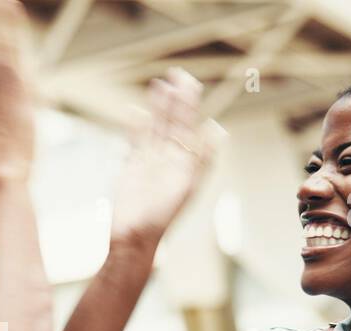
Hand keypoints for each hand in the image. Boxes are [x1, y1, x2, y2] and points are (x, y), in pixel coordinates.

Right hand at [109, 67, 215, 251]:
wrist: (134, 235)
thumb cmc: (162, 216)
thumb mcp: (187, 184)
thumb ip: (200, 156)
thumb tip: (217, 129)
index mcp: (188, 160)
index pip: (191, 123)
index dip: (191, 104)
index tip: (190, 84)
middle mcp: (171, 157)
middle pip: (175, 120)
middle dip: (176, 98)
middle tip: (177, 74)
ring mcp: (151, 160)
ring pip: (156, 126)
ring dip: (158, 106)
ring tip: (159, 84)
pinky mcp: (133, 165)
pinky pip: (136, 140)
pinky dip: (135, 126)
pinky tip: (136, 111)